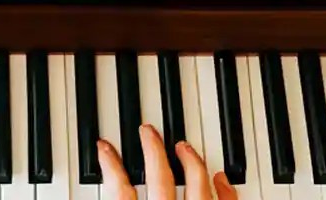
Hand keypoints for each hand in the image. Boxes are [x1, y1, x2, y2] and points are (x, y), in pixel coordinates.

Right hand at [96, 124, 235, 199]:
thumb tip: (100, 196)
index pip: (120, 191)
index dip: (111, 166)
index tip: (105, 147)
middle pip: (161, 178)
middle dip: (153, 150)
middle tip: (147, 131)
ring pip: (197, 186)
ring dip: (191, 162)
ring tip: (184, 145)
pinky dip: (225, 191)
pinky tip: (220, 178)